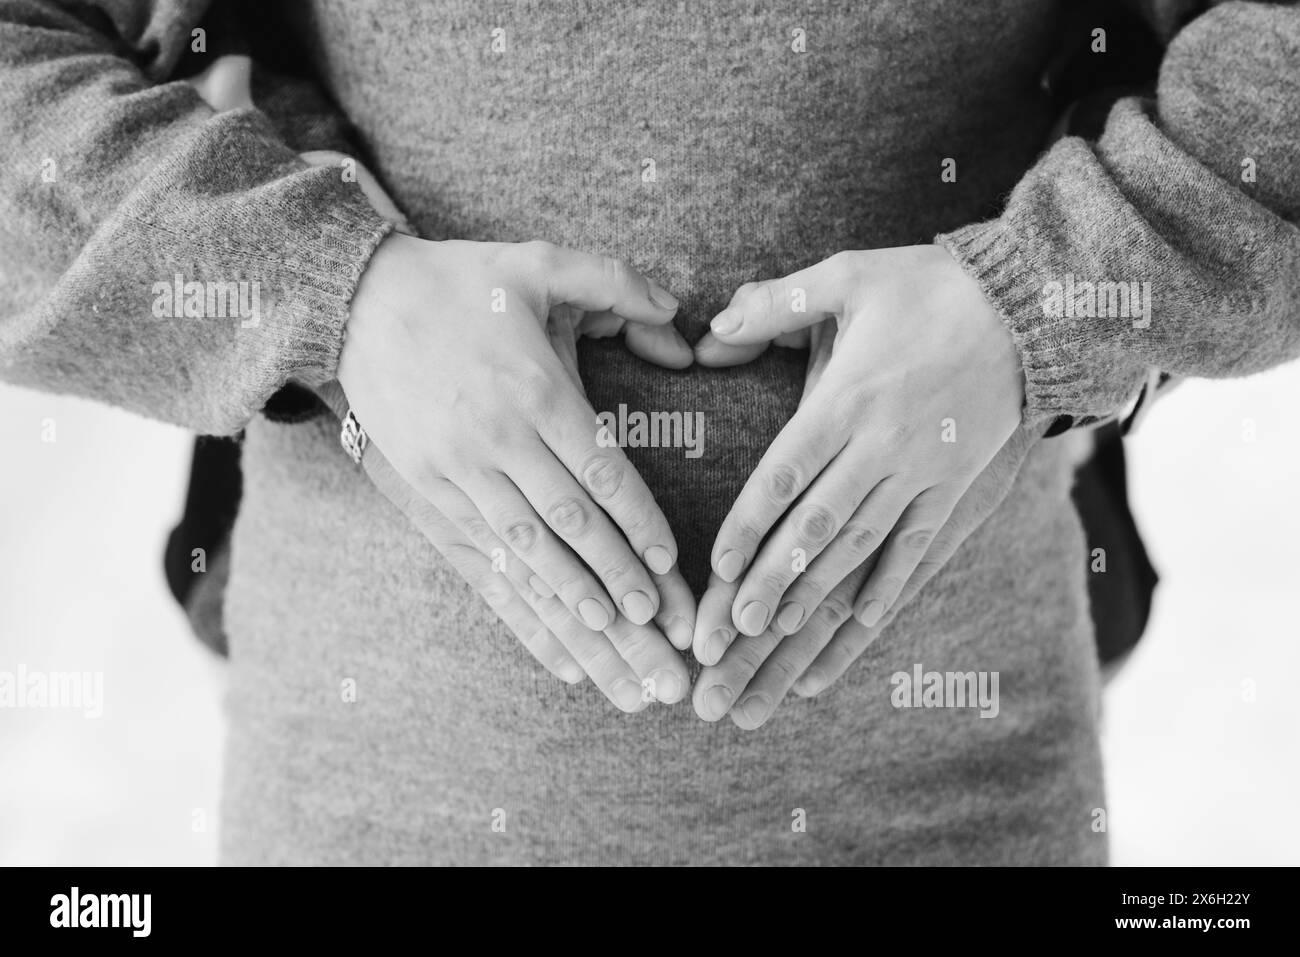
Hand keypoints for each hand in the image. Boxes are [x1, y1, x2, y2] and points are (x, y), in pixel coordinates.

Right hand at [191, 56, 697, 708]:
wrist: (353, 302)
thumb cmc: (460, 283)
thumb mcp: (538, 261)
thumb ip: (616, 282)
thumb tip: (682, 319)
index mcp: (531, 390)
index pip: (597, 472)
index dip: (635, 526)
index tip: (671, 575)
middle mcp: (494, 443)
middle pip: (569, 532)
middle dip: (622, 596)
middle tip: (669, 652)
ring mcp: (455, 477)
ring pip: (528, 563)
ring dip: (581, 623)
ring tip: (627, 670)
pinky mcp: (429, 497)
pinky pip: (483, 570)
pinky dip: (524, 617)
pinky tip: (564, 660)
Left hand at [689, 245, 1026, 723]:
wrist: (1030, 301)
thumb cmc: (928, 286)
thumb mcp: (847, 275)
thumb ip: (775, 303)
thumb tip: (710, 332)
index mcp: (847, 398)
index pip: (785, 474)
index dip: (749, 524)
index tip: (718, 568)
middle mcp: (882, 444)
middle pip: (817, 524)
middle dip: (774, 579)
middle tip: (735, 628)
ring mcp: (924, 470)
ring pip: (862, 544)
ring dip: (820, 592)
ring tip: (780, 634)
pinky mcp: (957, 484)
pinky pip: (920, 546)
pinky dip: (891, 585)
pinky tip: (862, 623)